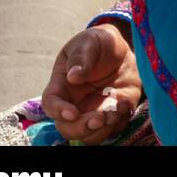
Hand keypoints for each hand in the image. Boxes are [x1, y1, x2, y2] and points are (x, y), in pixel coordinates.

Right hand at [40, 23, 142, 144]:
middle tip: (98, 118)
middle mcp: (75, 103)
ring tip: (114, 114)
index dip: (58, 111)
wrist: (121, 49)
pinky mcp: (115, 113)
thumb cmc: (98, 43)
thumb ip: (81, 57)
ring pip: (90, 134)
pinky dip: (119, 123)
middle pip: (68, 127)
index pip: (51, 103)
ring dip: (101, 130)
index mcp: (62, 85)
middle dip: (82, 128)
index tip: (72, 113)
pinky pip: (114, 128)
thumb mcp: (89, 41)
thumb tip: (73, 76)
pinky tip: (125, 106)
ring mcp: (95, 110)